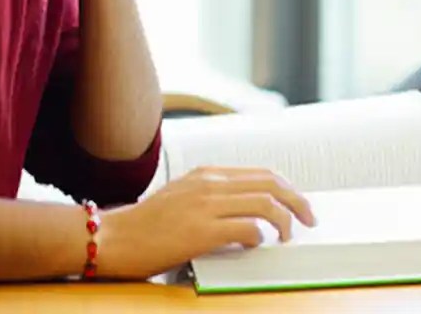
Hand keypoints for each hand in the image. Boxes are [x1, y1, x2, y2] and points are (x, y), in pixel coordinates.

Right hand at [96, 166, 314, 279]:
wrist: (110, 238)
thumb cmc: (145, 226)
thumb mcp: (182, 197)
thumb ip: (214, 197)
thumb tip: (251, 212)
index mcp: (208, 174)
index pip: (263, 174)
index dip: (289, 189)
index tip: (300, 206)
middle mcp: (210, 183)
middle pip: (272, 183)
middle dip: (299, 202)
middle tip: (310, 221)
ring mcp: (204, 205)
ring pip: (265, 203)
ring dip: (284, 222)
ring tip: (286, 238)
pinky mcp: (199, 230)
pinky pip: (246, 228)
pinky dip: (259, 237)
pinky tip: (256, 245)